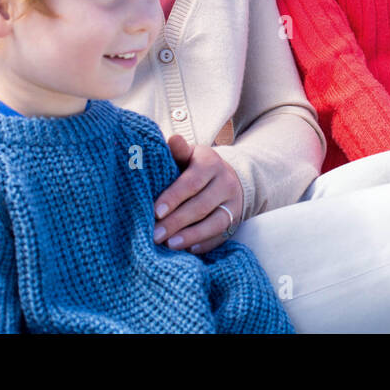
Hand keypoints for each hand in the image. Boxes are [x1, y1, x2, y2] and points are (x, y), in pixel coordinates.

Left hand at [153, 134, 244, 255]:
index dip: (174, 197)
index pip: (192, 182)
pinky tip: (188, 250)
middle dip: (177, 221)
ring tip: (169, 245)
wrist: (227, 176)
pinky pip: (221, 236)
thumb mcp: (189, 154)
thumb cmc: (196, 166)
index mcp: (210, 163)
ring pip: (215, 222)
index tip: (155, 211)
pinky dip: (205, 244)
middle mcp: (225, 183)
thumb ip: (178, 150)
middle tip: (155, 235)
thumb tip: (171, 139)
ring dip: (191, 235)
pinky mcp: (235, 221)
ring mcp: (233, 203)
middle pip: (201, 205)